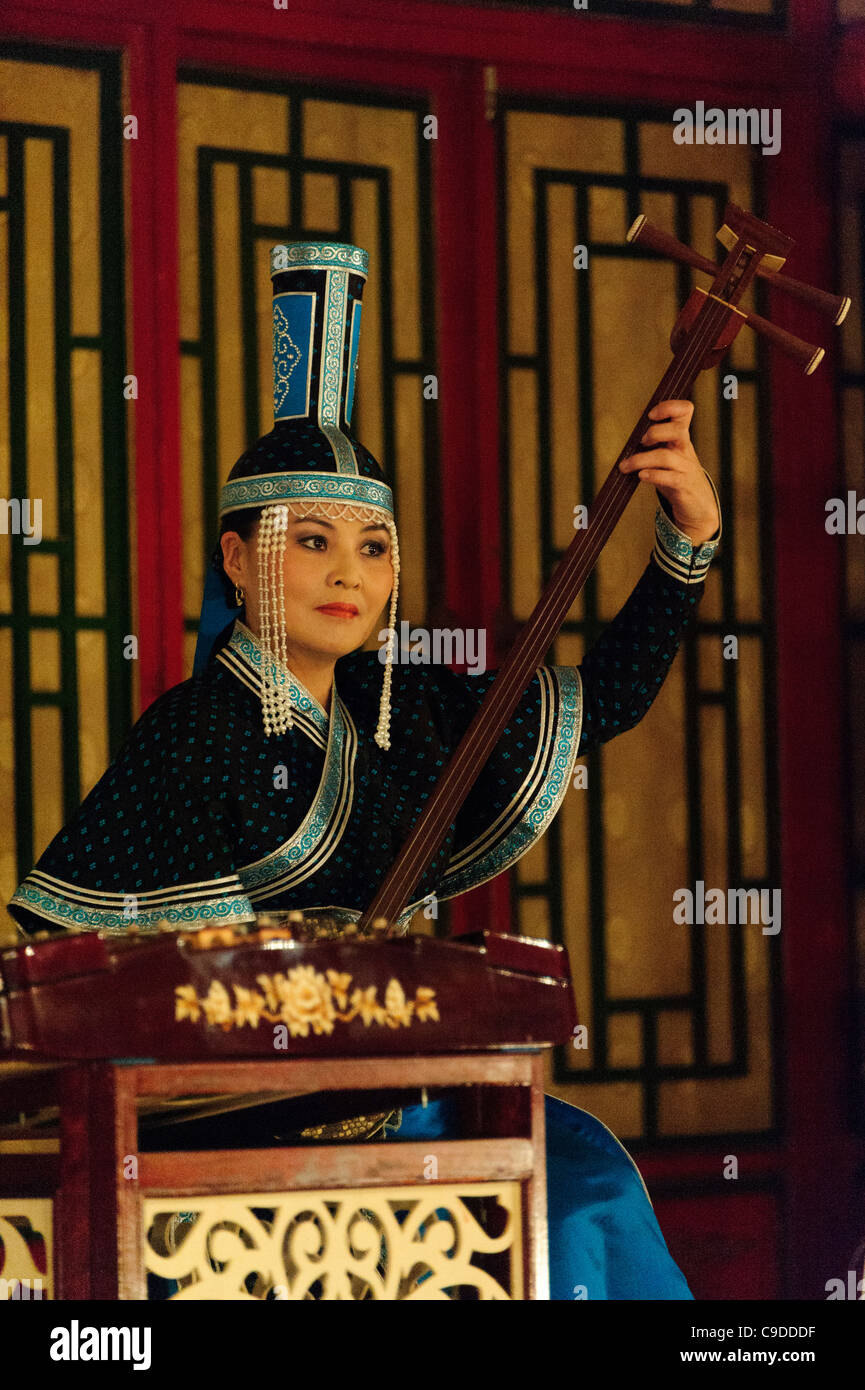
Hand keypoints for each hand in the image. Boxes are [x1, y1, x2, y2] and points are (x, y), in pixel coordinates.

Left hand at [618, 400, 719, 545]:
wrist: (698, 506)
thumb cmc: (676, 477)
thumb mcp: (668, 456)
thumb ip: (654, 442)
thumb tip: (634, 427)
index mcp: (681, 438)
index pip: (685, 411)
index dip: (669, 407)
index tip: (651, 415)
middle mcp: (685, 450)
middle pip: (677, 430)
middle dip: (655, 432)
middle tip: (641, 442)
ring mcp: (686, 468)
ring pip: (665, 457)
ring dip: (640, 459)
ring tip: (625, 466)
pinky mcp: (683, 486)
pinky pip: (669, 478)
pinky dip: (653, 475)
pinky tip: (641, 476)